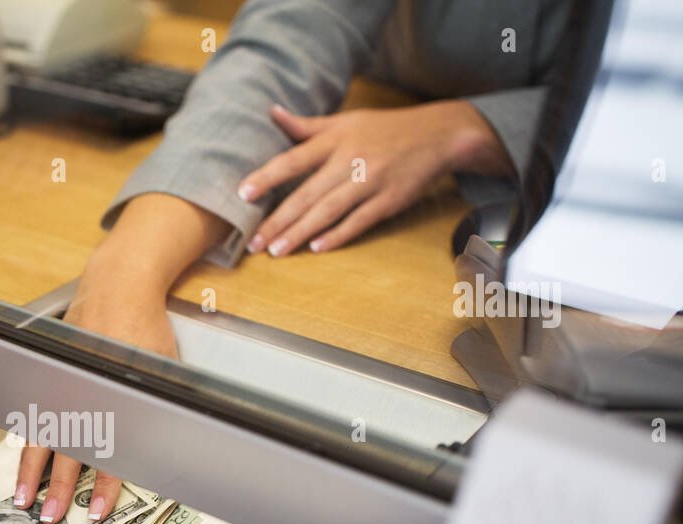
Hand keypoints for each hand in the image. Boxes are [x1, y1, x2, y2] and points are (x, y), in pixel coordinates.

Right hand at [13, 224, 184, 523]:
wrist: (118, 284)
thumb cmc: (144, 324)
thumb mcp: (164, 366)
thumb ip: (159, 406)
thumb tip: (168, 450)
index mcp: (112, 391)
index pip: (109, 449)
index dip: (105, 484)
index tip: (99, 510)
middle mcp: (82, 390)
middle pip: (68, 448)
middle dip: (59, 487)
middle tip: (52, 516)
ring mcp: (62, 383)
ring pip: (43, 436)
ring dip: (32, 471)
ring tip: (23, 498)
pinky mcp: (52, 376)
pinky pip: (37, 416)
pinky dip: (29, 443)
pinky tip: (23, 464)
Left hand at [239, 100, 513, 256]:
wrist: (439, 135)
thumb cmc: (385, 129)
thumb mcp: (346, 120)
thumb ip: (306, 125)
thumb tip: (272, 113)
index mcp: (336, 139)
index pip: (294, 159)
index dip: (268, 176)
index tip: (243, 193)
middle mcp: (351, 159)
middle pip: (308, 194)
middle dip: (278, 220)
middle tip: (253, 243)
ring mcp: (371, 181)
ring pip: (329, 211)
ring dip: (301, 232)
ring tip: (276, 251)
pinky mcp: (390, 200)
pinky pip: (359, 220)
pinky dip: (338, 235)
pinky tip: (317, 248)